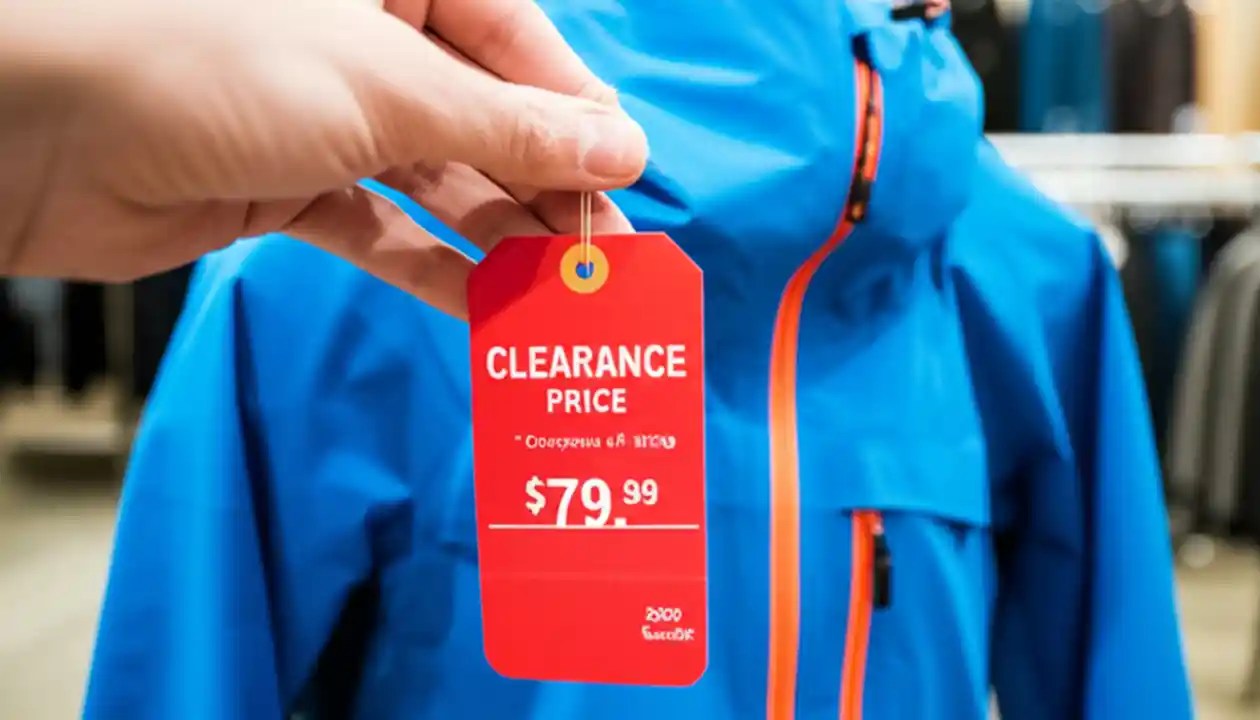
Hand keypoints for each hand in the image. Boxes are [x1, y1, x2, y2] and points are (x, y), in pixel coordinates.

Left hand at [0, 0, 646, 317]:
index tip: (628, 180)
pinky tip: (489, 306)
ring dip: (502, 239)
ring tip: (562, 294)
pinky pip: (387, 228)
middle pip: (486, 118)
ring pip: (442, 180)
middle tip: (605, 259)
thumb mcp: (384, 88)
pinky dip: (436, 267)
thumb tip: (621, 148)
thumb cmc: (198, 61)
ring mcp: (326, 118)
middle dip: (547, 190)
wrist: (31, 131)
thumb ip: (509, 127)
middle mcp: (364, 42)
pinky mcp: (291, 187)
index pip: (516, 43)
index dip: (577, 115)